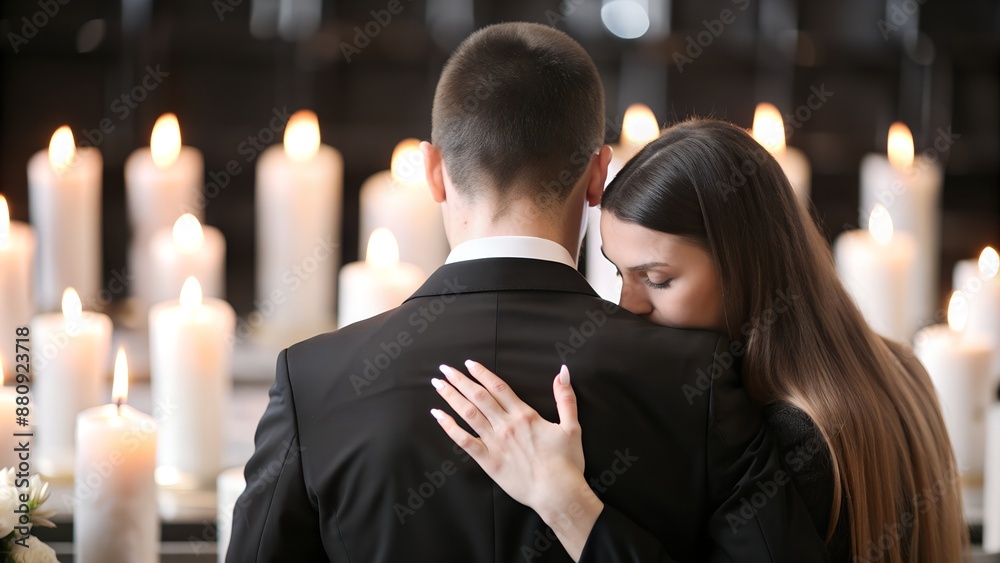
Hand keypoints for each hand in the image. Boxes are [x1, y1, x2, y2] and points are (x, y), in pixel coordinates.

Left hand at [431, 360, 602, 560]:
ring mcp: (495, 443)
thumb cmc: (566, 462)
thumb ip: (565, 398)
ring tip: (437, 385)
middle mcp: (506, 425)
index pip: (498, 387)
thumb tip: (563, 372)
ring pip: (468, 413)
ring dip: (451, 397)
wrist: (558, 492)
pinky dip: (449, 427)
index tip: (468, 363)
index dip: (482, 373)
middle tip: (445, 369)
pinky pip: (464, 441)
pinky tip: (438, 416)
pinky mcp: (488, 461)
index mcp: (525, 415)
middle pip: (479, 396)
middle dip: (460, 380)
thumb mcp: (572, 426)